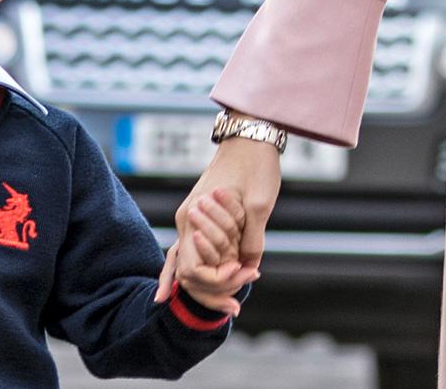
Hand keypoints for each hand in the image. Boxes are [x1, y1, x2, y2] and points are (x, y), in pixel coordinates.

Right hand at [155, 133, 281, 312]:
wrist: (248, 138)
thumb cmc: (254, 168)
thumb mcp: (260, 206)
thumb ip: (252, 239)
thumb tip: (249, 267)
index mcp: (194, 218)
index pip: (193, 269)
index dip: (218, 281)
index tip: (246, 276)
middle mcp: (185, 220)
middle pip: (187, 271)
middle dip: (211, 291)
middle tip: (237, 306)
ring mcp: (189, 218)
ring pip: (186, 262)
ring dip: (206, 284)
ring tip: (229, 305)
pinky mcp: (197, 216)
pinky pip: (189, 250)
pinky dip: (191, 270)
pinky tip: (189, 288)